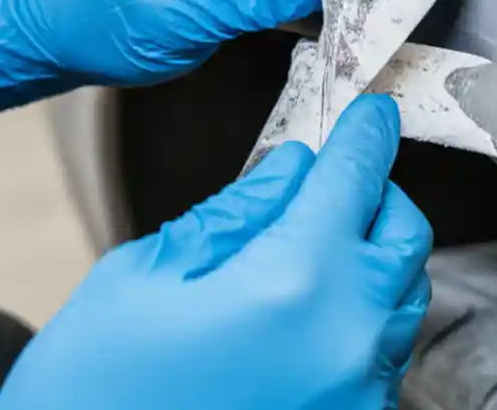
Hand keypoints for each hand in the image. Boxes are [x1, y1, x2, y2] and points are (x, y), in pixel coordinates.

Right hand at [0, 95, 432, 409]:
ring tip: (311, 255)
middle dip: (375, 196)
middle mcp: (348, 337)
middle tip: (331, 186)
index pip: (356, 177)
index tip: (372, 113)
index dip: (365, 133)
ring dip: (373, 259)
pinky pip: (387, 351)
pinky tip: (307, 319)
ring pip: (404, 294)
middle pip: (404, 234)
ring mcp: (361, 389)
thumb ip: (235, 212)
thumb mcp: (144, 277)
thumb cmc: (92, 394)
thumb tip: (292, 167)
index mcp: (294, 282)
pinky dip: (362, 318)